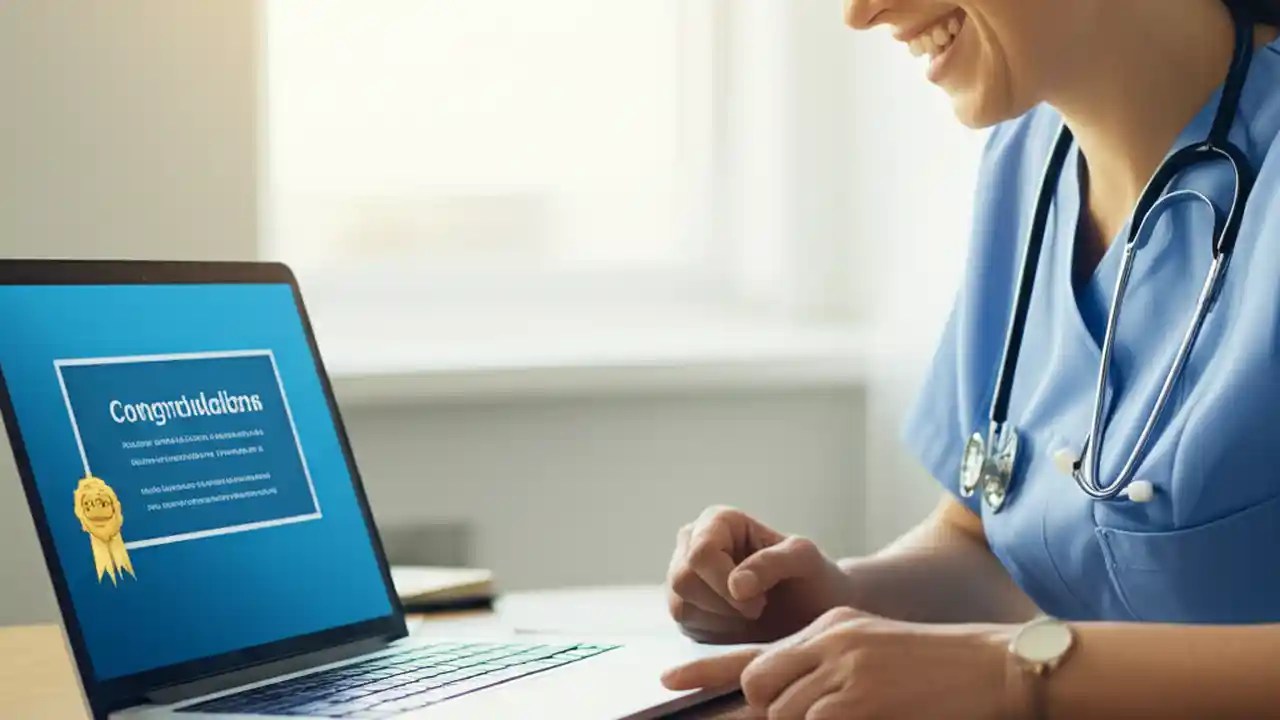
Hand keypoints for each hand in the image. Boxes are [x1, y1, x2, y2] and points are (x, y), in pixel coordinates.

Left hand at [661, 607, 1013, 719]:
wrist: (990, 667)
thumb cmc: (933, 670)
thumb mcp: (868, 653)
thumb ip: (820, 669)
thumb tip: (774, 699)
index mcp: (827, 628)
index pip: (752, 651)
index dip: (705, 671)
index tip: (666, 681)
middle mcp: (827, 642)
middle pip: (760, 689)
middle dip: (770, 712)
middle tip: (816, 711)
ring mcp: (842, 671)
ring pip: (784, 714)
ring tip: (858, 708)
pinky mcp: (858, 700)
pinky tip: (868, 714)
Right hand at [666, 506, 853, 643]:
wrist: (810, 612)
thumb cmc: (811, 578)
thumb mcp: (805, 561)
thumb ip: (775, 562)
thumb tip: (736, 585)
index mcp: (717, 520)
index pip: (701, 553)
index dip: (725, 583)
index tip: (760, 601)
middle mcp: (692, 542)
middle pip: (684, 579)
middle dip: (724, 604)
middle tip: (758, 609)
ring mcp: (683, 574)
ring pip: (680, 605)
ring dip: (722, 620)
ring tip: (752, 614)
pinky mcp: (684, 606)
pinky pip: (685, 624)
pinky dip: (716, 633)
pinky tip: (740, 625)